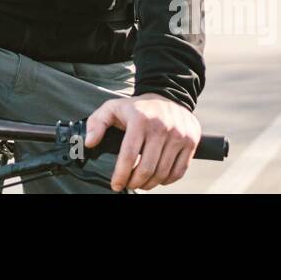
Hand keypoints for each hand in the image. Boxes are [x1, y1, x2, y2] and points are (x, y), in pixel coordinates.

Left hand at [84, 94, 200, 191]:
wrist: (168, 95)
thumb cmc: (137, 107)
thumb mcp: (112, 108)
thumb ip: (96, 123)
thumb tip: (89, 142)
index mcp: (140, 119)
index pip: (128, 155)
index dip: (121, 174)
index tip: (116, 184)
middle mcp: (161, 126)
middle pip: (146, 168)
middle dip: (135, 182)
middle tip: (129, 184)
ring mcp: (178, 134)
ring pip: (163, 172)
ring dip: (150, 184)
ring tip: (141, 182)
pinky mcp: (191, 141)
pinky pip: (179, 171)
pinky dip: (167, 180)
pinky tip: (157, 178)